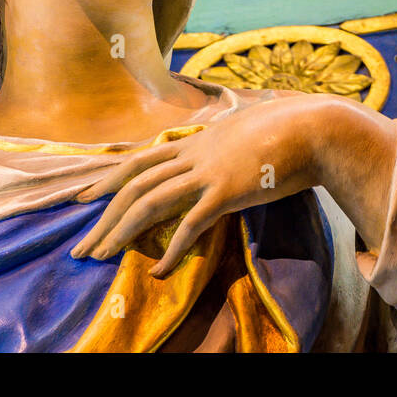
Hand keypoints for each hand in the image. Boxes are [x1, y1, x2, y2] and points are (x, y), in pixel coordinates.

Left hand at [69, 92, 326, 277]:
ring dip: (122, 232)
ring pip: (150, 201)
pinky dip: (172, 248)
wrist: (315, 127)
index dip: (108, 178)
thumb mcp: (246, 127)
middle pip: (134, 184)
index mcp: (196, 140)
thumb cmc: (289, 127)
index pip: (139, 159)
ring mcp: (208, 172)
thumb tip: (223, 141)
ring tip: (102, 257)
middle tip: (81, 246)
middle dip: (103, 216)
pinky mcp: (227, 191)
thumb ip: (226, 139)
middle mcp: (194, 154)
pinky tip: (159, 270)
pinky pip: (191, 223)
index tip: (83, 197)